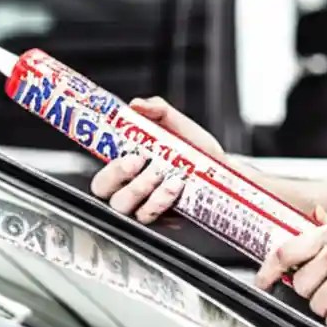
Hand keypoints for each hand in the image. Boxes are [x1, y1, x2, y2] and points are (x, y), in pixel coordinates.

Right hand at [89, 96, 222, 222]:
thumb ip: (156, 109)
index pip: (103, 175)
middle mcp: (130, 189)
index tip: (130, 154)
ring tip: (165, 173)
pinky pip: (149, 217)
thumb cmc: (195, 149)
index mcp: (127, 166)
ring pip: (124, 207)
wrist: (223, 170)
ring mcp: (143, 207)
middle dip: (119, 176)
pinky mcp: (160, 221)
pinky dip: (160, 201)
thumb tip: (136, 105)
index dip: (109, 168)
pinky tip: (176, 187)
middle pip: (105, 193)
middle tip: (140, 162)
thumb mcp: (176, 123)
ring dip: (141, 188)